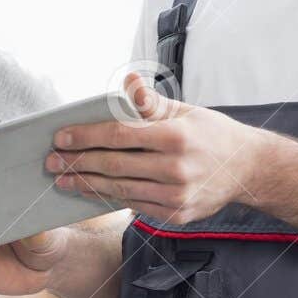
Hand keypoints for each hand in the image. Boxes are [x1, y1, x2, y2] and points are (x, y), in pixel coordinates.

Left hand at [44, 71, 260, 223]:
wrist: (246, 169)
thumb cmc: (211, 134)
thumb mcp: (185, 111)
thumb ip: (150, 103)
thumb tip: (128, 82)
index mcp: (175, 136)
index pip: (119, 135)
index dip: (86, 137)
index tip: (60, 137)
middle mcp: (175, 169)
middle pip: (113, 166)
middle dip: (77, 163)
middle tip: (52, 162)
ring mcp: (176, 196)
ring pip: (119, 190)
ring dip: (86, 185)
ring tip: (63, 179)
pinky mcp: (176, 215)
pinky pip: (134, 205)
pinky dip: (108, 198)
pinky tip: (90, 190)